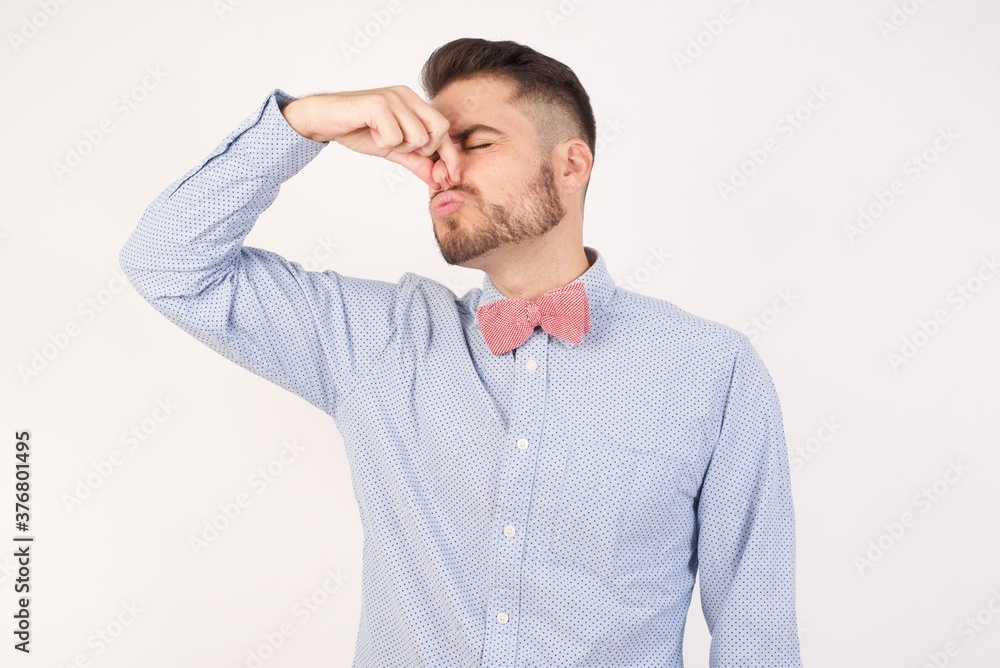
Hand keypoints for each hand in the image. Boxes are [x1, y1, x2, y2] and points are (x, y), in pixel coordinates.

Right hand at [281, 85, 460, 189]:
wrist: (324, 120)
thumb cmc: (358, 129)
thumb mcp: (393, 149)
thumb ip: (416, 161)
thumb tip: (438, 179)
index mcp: (414, 103)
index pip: (444, 130)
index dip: (451, 156)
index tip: (451, 178)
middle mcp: (407, 96)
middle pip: (440, 129)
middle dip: (425, 149)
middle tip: (401, 147)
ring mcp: (394, 98)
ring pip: (418, 136)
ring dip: (399, 146)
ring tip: (380, 136)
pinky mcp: (379, 104)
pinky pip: (395, 137)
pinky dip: (383, 142)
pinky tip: (370, 131)